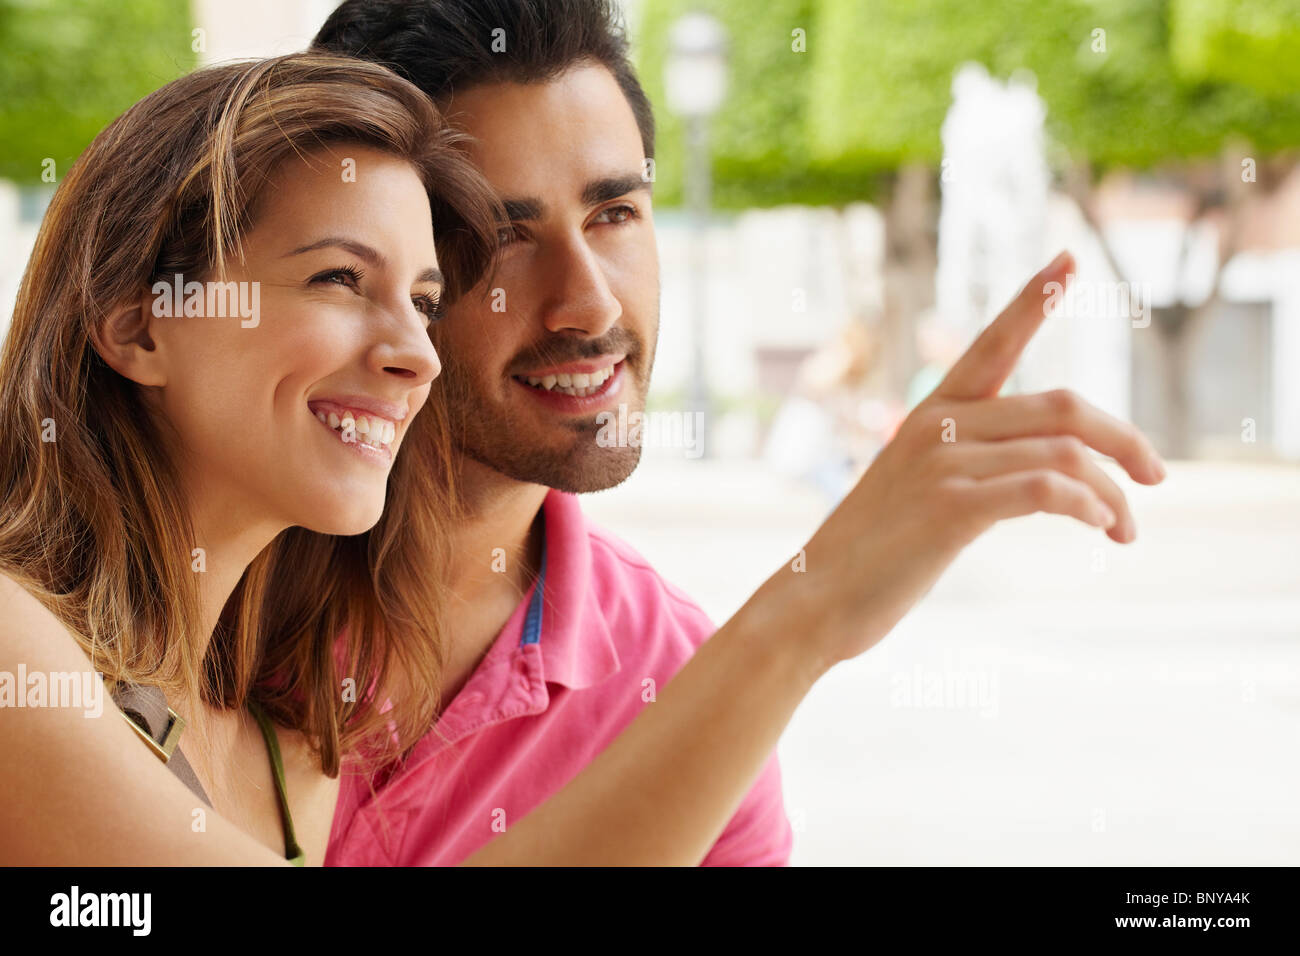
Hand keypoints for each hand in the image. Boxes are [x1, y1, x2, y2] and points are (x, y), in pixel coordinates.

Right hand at [777, 251, 1165, 670]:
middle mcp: (938, 426)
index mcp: (930, 414)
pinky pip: (1046, 488)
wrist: (815, 599)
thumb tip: (1042, 474)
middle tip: (1156, 476)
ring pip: (1064, 452)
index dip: (1034, 298)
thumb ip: (967, 465)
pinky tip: (1099, 527)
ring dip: (1113, 494)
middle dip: (1124, 439)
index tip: (1070, 257)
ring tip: (1125, 532)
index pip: (992, 342)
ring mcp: (943, 463)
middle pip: (1061, 406)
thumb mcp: (915, 491)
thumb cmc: (870, 554)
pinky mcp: (952, 507)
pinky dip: (1088, 506)